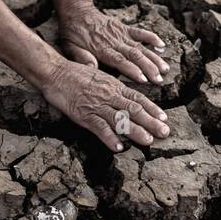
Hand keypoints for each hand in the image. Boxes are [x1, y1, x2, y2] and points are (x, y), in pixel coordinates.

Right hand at [42, 59, 169, 151]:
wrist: (55, 72)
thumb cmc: (74, 72)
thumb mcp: (98, 75)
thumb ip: (110, 85)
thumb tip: (121, 92)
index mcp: (113, 86)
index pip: (138, 98)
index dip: (152, 108)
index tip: (164, 118)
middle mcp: (109, 96)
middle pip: (134, 110)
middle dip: (151, 122)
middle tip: (165, 132)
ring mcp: (97, 105)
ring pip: (121, 119)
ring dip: (135, 131)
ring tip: (148, 141)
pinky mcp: (84, 114)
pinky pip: (99, 127)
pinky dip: (109, 137)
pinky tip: (118, 147)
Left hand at [57, 1, 169, 84]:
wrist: (76, 11)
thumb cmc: (72, 33)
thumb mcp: (69, 47)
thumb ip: (80, 57)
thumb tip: (91, 67)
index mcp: (101, 48)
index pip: (120, 61)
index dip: (133, 70)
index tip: (144, 79)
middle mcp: (113, 41)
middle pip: (134, 55)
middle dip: (149, 68)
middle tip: (160, 79)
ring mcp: (120, 33)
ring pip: (140, 46)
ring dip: (154, 57)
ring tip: (165, 69)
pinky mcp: (123, 27)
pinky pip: (139, 32)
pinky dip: (151, 37)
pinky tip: (162, 45)